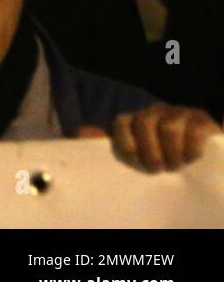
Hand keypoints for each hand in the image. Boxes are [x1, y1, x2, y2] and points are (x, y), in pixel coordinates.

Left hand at [78, 104, 219, 172]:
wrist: (198, 151)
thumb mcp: (137, 153)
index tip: (134, 161)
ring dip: (171, 153)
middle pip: (144, 124)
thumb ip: (111, 144)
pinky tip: (191, 158)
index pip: (121, 122)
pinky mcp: (201, 120)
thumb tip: (81, 132)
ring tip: (175, 166)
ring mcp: (178, 113)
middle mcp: (154, 112)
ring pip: (168, 128)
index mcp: (136, 120)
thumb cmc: (162, 155)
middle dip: (149, 152)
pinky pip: (194, 131)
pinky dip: (191, 148)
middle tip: (156, 169)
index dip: (124, 143)